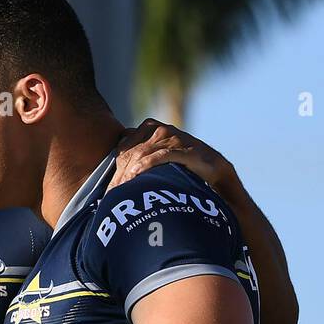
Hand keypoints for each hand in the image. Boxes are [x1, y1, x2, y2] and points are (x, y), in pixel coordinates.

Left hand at [110, 117, 239, 195]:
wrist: (212, 167)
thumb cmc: (181, 164)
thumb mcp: (157, 157)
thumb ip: (139, 157)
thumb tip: (117, 174)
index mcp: (149, 128)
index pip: (124, 149)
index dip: (115, 170)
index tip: (110, 191)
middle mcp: (159, 129)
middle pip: (131, 153)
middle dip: (121, 175)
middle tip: (113, 195)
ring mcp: (171, 136)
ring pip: (142, 154)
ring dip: (130, 173)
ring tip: (122, 190)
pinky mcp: (183, 147)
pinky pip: (161, 155)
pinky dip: (147, 164)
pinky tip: (136, 174)